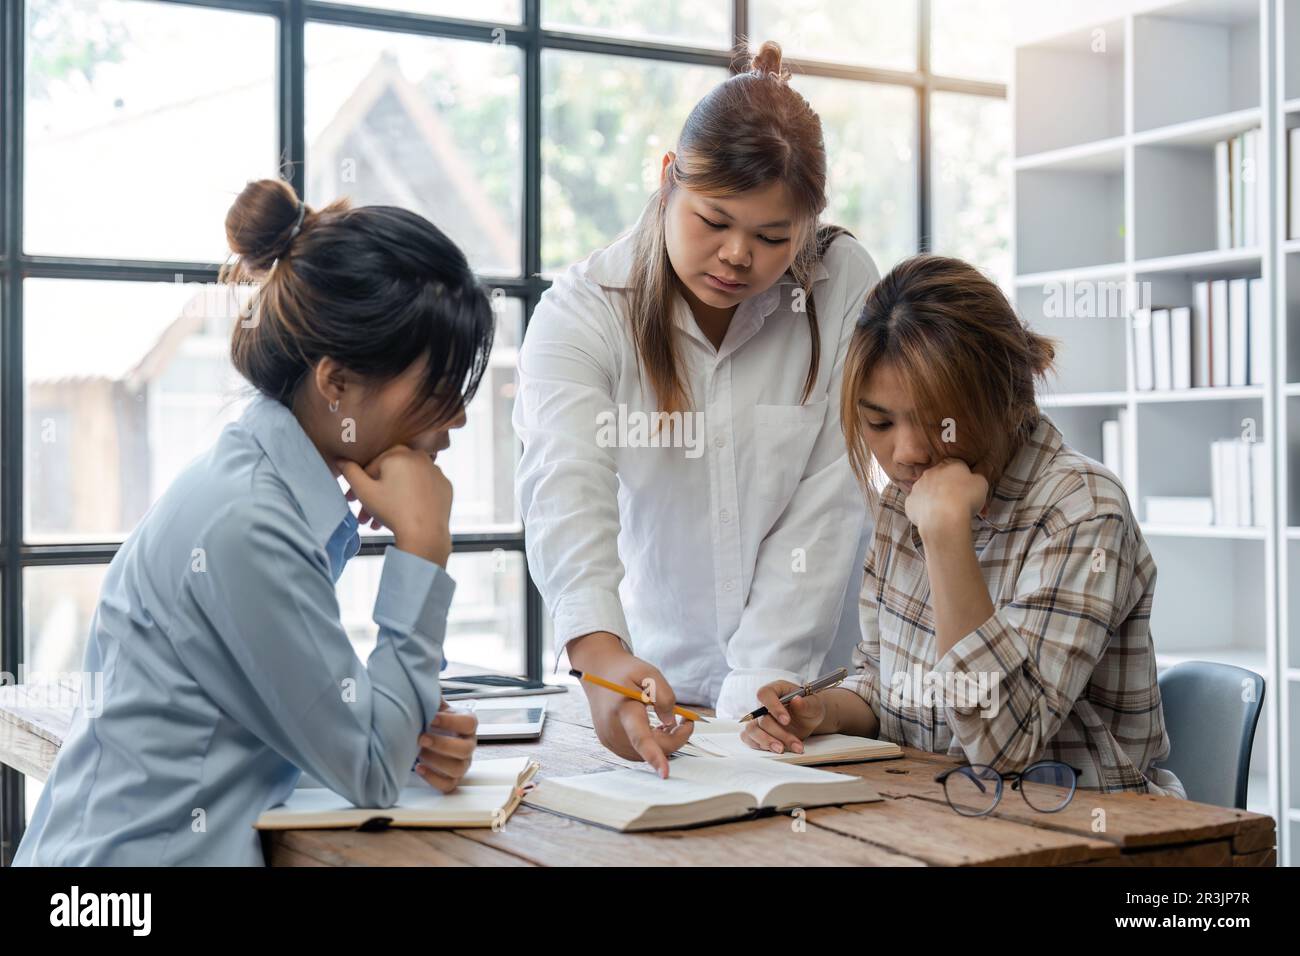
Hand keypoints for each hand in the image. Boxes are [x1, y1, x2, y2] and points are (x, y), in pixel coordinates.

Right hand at [337, 445, 452, 564]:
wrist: (426, 535)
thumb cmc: (393, 511)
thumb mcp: (364, 491)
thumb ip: (350, 473)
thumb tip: (341, 460)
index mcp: (399, 453)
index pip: (372, 466)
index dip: (359, 484)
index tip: (351, 500)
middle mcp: (420, 457)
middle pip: (390, 474)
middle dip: (375, 493)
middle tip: (364, 514)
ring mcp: (436, 471)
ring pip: (406, 482)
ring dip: (391, 498)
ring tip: (378, 522)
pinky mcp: (445, 486)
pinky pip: (423, 489)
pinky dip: (412, 498)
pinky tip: (403, 514)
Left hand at [414, 700, 477, 792]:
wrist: (429, 737)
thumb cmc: (433, 720)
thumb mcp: (435, 706)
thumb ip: (433, 695)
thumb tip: (424, 678)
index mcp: (468, 724)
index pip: (469, 723)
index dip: (451, 721)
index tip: (431, 718)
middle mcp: (469, 744)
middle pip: (465, 749)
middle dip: (442, 744)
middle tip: (421, 738)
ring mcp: (463, 763)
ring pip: (458, 769)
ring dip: (436, 762)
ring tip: (418, 754)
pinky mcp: (453, 779)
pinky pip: (448, 785)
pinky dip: (433, 779)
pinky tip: (419, 768)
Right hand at [568, 632, 692, 777]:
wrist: (598, 672)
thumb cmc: (625, 671)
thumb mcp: (649, 673)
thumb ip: (665, 696)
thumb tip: (672, 722)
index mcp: (624, 711)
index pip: (641, 738)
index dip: (655, 757)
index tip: (665, 773)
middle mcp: (614, 730)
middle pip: (652, 747)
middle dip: (676, 737)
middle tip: (685, 718)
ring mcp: (610, 740)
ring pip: (646, 753)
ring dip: (663, 740)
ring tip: (665, 719)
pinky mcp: (610, 743)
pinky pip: (637, 751)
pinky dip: (651, 743)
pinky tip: (653, 726)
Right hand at [739, 680, 826, 753]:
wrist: (808, 719)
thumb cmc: (809, 707)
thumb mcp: (814, 704)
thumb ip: (806, 703)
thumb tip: (796, 700)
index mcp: (775, 690)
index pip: (765, 694)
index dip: (773, 707)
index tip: (786, 721)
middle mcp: (763, 704)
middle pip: (762, 719)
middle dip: (778, 734)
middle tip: (795, 744)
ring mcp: (758, 718)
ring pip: (752, 730)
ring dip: (767, 742)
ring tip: (783, 750)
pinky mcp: (757, 732)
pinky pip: (750, 739)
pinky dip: (761, 746)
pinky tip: (776, 750)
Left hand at [903, 458, 988, 537]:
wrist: (944, 518)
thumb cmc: (965, 499)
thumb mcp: (981, 483)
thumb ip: (976, 477)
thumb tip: (974, 479)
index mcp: (949, 464)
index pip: (957, 465)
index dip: (963, 477)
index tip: (967, 487)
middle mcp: (931, 472)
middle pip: (940, 477)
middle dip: (947, 487)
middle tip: (958, 501)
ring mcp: (918, 487)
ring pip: (927, 491)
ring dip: (935, 498)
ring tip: (946, 511)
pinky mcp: (910, 502)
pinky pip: (918, 505)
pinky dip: (925, 510)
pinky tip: (934, 517)